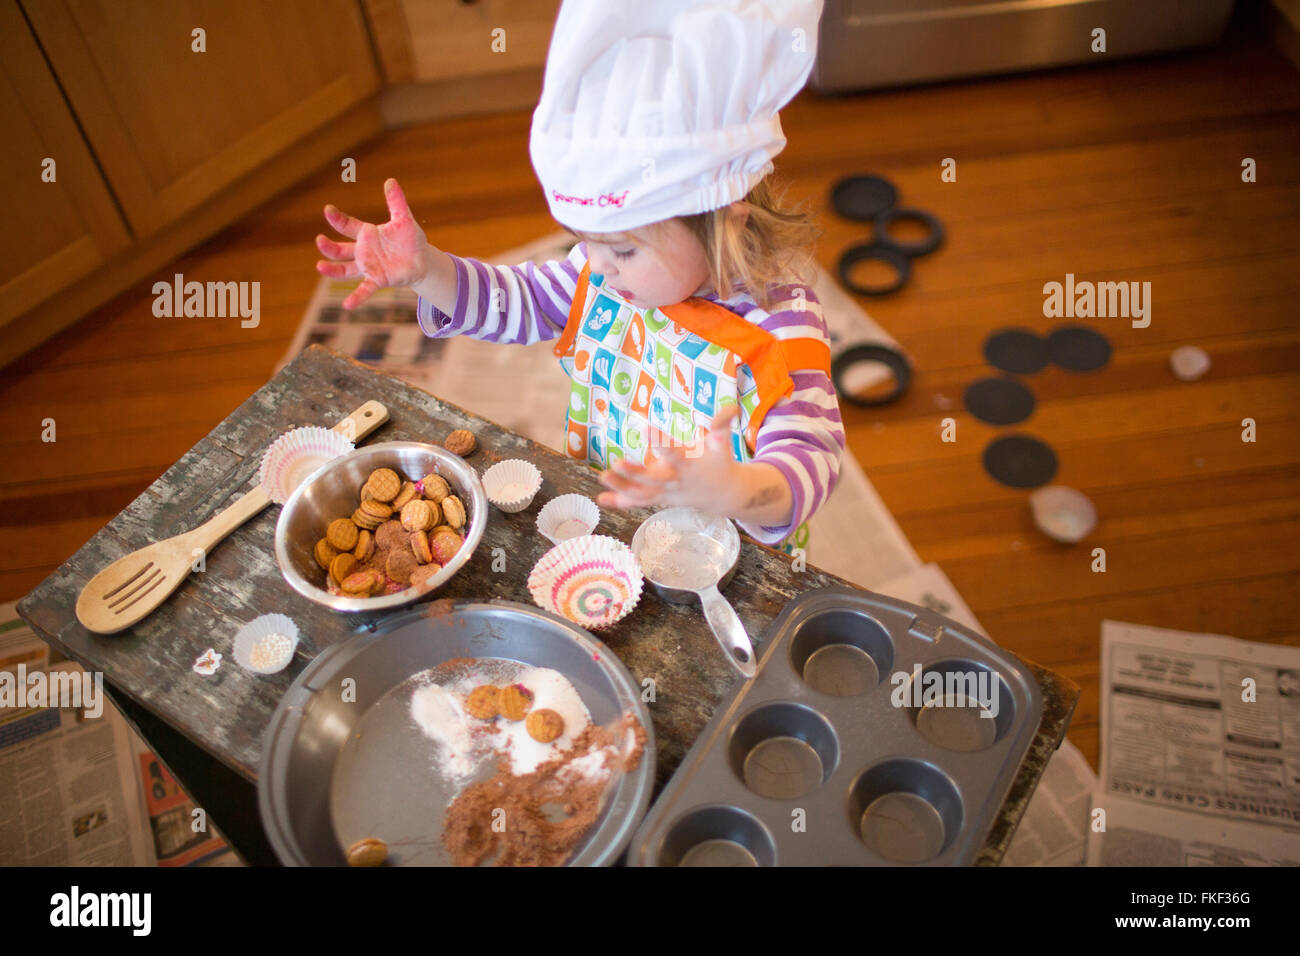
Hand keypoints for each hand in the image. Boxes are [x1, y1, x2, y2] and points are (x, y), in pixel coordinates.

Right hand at [315, 178, 433, 309]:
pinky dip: (356, 297)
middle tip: (319, 240)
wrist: (422, 261)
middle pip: (340, 249)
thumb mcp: (405, 219)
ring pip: (345, 270)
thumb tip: (390, 181)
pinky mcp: (377, 280)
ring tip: (320, 266)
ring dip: (332, 270)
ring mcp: (368, 267)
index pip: (347, 225)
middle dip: (329, 246)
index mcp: (367, 234)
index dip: (337, 219)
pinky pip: (364, 289)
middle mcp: (363, 251)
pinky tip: (346, 305)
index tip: (328, 210)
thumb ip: (396, 202)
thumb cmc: (411, 240)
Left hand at [597, 405, 742, 511]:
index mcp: (688, 466)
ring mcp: (666, 493)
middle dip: (634, 473)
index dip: (660, 442)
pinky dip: (621, 502)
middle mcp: (675, 482)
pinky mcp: (660, 499)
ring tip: (603, 477)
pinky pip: (639, 502)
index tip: (645, 428)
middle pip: (653, 480)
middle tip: (617, 462)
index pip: (673, 454)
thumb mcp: (722, 444)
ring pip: (642, 493)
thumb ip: (723, 425)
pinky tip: (602, 499)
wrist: (725, 494)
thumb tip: (732, 408)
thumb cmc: (720, 462)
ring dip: (621, 488)